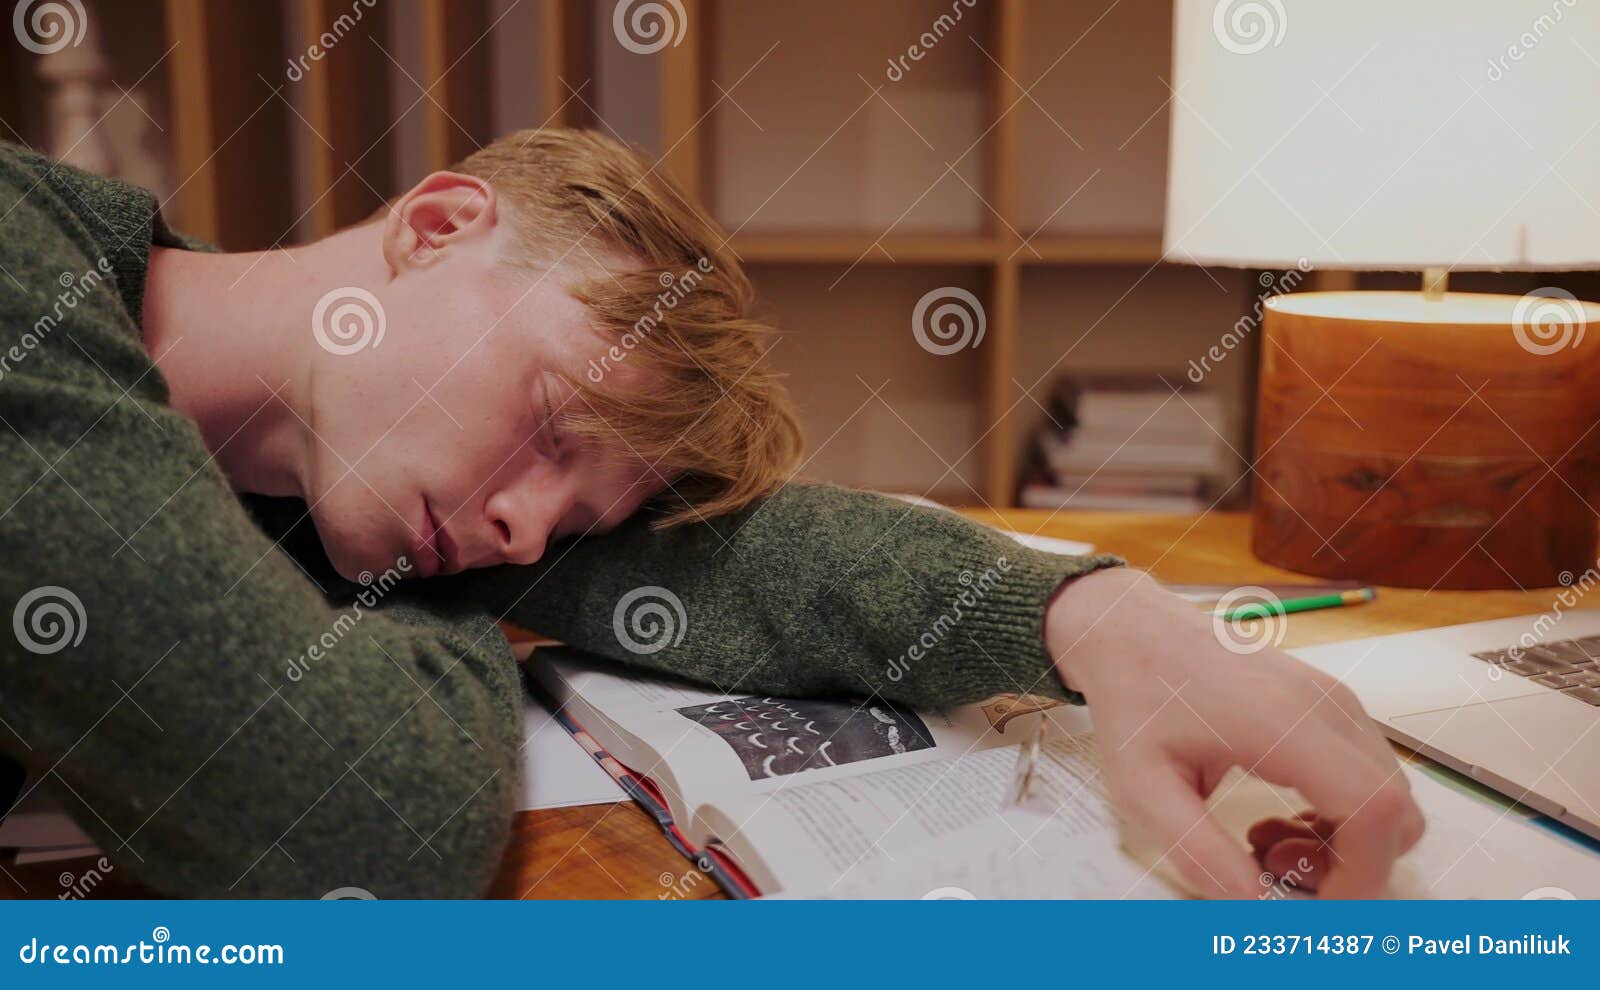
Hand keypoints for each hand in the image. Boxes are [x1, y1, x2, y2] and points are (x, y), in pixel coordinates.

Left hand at [1044, 568, 1424, 897]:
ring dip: (1343, 842)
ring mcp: (1335, 700)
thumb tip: (1256, 908)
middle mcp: (1327, 706)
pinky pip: (1369, 775)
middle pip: (1396, 810)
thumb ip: (1201, 853)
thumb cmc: (1134, 703)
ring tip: (1263, 841)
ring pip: (1389, 796)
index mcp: (1285, 723)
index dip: (1361, 876)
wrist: (1132, 630)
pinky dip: (1341, 814)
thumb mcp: (1143, 790)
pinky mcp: (1330, 703)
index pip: (1375, 810)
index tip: (1311, 906)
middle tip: (1271, 868)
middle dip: (1350, 866)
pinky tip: (1278, 815)